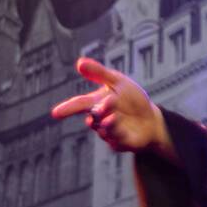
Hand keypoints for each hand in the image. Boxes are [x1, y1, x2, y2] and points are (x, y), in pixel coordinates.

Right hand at [50, 57, 176, 161]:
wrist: (151, 119)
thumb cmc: (131, 99)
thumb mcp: (118, 82)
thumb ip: (99, 73)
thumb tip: (79, 62)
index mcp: (96, 103)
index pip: (79, 104)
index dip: (67, 108)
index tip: (55, 113)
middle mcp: (100, 119)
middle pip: (94, 116)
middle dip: (100, 110)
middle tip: (109, 102)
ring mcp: (110, 133)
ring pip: (104, 130)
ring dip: (109, 123)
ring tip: (114, 116)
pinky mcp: (121, 143)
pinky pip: (117, 141)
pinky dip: (118, 135)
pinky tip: (123, 131)